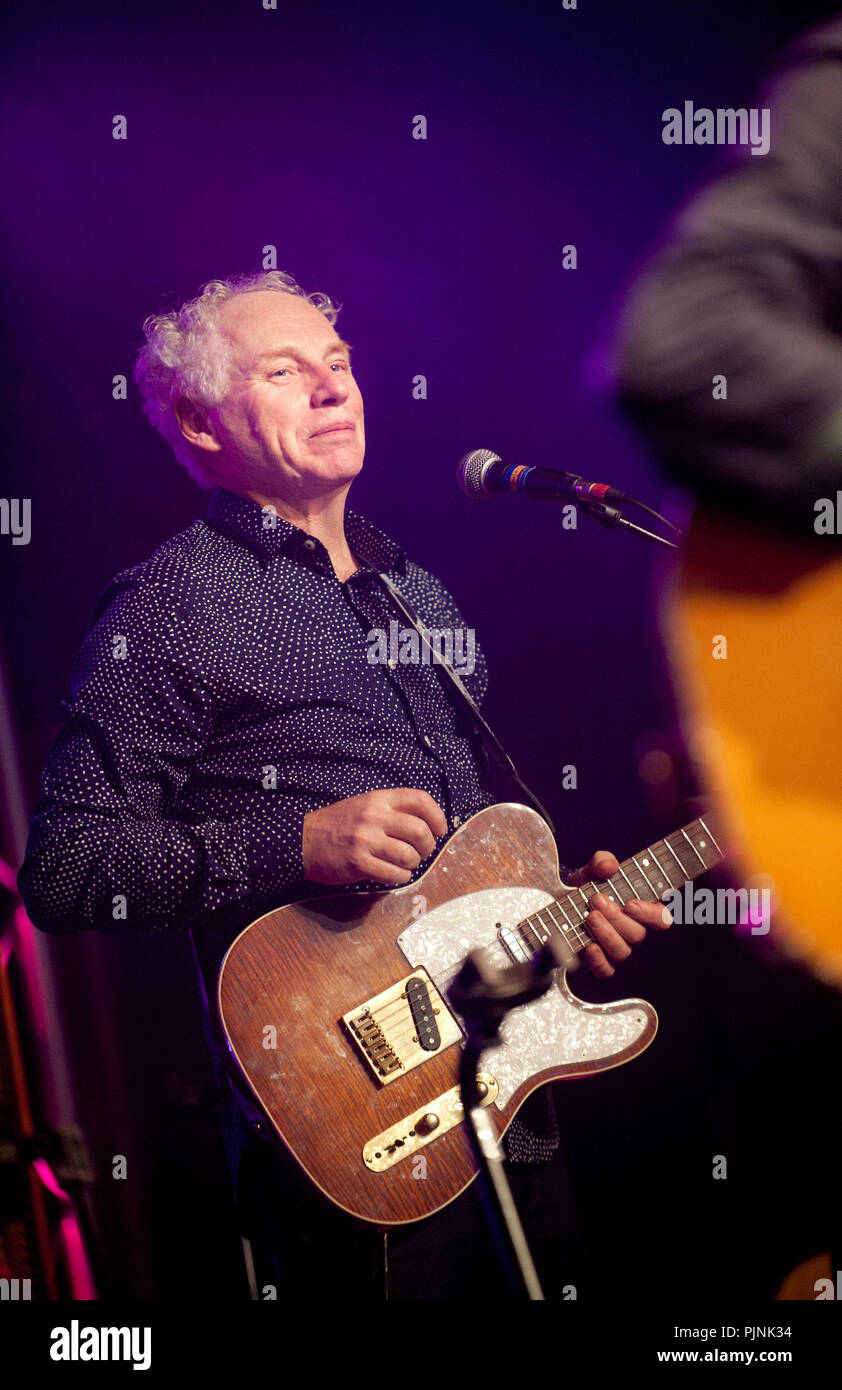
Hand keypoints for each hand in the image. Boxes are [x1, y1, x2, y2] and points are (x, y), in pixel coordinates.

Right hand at [302, 788, 447, 886]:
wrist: (304, 841)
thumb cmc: (338, 824)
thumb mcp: (365, 805)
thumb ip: (392, 810)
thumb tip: (426, 824)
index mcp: (379, 799)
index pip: (420, 800)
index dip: (437, 816)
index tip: (440, 829)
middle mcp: (374, 817)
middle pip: (420, 832)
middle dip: (428, 847)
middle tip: (422, 852)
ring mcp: (366, 840)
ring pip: (409, 856)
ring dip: (414, 864)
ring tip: (405, 864)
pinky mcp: (359, 863)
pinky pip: (394, 874)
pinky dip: (400, 877)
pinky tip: (394, 874)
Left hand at [563, 850, 672, 978]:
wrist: (558, 905)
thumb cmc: (585, 888)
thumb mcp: (591, 871)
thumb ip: (601, 862)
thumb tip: (610, 865)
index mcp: (639, 910)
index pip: (661, 919)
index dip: (651, 914)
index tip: (631, 904)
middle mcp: (631, 932)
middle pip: (637, 935)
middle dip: (617, 918)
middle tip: (597, 900)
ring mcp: (616, 948)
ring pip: (622, 952)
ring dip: (607, 934)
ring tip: (589, 917)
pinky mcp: (599, 962)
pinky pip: (606, 970)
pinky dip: (598, 961)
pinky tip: (589, 947)